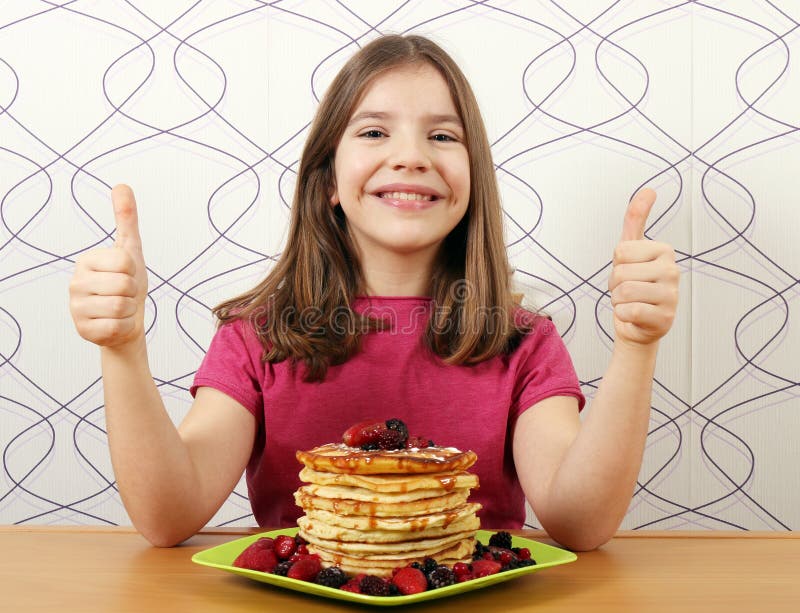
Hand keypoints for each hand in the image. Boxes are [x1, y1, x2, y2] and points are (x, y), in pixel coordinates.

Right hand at [69, 185, 147, 347]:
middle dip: (133, 292)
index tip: (127, 276)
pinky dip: (125, 326)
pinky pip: (118, 327)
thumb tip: (122, 184)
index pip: (125, 262)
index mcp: (86, 261)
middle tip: (125, 294)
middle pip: (124, 285)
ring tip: (121, 308)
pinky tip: (116, 323)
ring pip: (121, 307)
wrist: (127, 320)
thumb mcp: (131, 250)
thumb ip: (126, 218)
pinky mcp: (83, 331)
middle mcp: (75, 283)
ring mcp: (75, 308)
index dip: (134, 272)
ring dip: (130, 310)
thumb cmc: (128, 283)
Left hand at [608, 188, 678, 346]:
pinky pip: (628, 311)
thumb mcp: (630, 250)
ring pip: (623, 292)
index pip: (620, 251)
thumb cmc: (633, 285)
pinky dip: (622, 316)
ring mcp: (672, 295)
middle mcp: (672, 270)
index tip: (628, 272)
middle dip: (615, 285)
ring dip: (618, 301)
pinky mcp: (665, 317)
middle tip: (628, 291)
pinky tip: (634, 316)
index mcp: (664, 250)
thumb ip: (636, 219)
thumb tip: (648, 189)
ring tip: (631, 302)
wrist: (637, 325)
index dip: (615, 265)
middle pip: (620, 272)